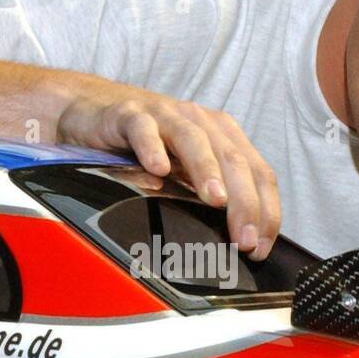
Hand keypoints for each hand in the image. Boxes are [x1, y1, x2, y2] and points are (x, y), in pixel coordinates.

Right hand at [56, 80, 281, 258]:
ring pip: (194, 140)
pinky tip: (157, 171)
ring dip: (207, 171)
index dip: (266, 210)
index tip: (259, 246)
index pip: (258, 172)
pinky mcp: (130, 115)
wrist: (92, 111)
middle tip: (243, 238)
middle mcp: (200, 122)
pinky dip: (152, 148)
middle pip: (232, 159)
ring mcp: (165, 116)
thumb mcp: (184, 170)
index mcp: (222, 136)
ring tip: (215, 200)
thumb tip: (236, 242)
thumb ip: (208, 195)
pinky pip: (144, 130)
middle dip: (244, 202)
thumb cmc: (145, 145)